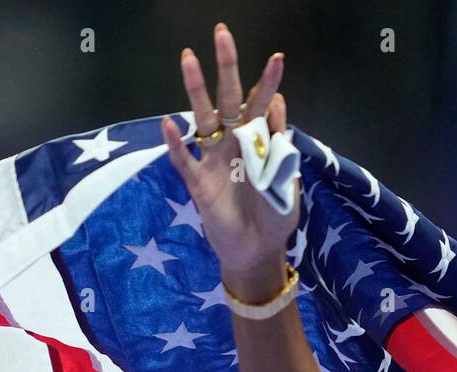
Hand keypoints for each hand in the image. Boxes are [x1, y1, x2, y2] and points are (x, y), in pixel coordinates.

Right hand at [161, 23, 299, 300]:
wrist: (257, 252)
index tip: (277, 57)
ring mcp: (213, 160)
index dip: (268, 82)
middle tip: (223, 34)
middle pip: (228, 98)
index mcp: (258, 141)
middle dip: (226, 67)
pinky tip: (169, 123)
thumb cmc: (275, 217)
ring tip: (189, 59)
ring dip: (196, 90)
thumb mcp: (287, 181)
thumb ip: (282, 146)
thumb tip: (278, 104)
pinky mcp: (198, 184)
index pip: (262, 104)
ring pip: (202, 118)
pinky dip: (176, 143)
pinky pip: (184, 160)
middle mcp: (233, 143)